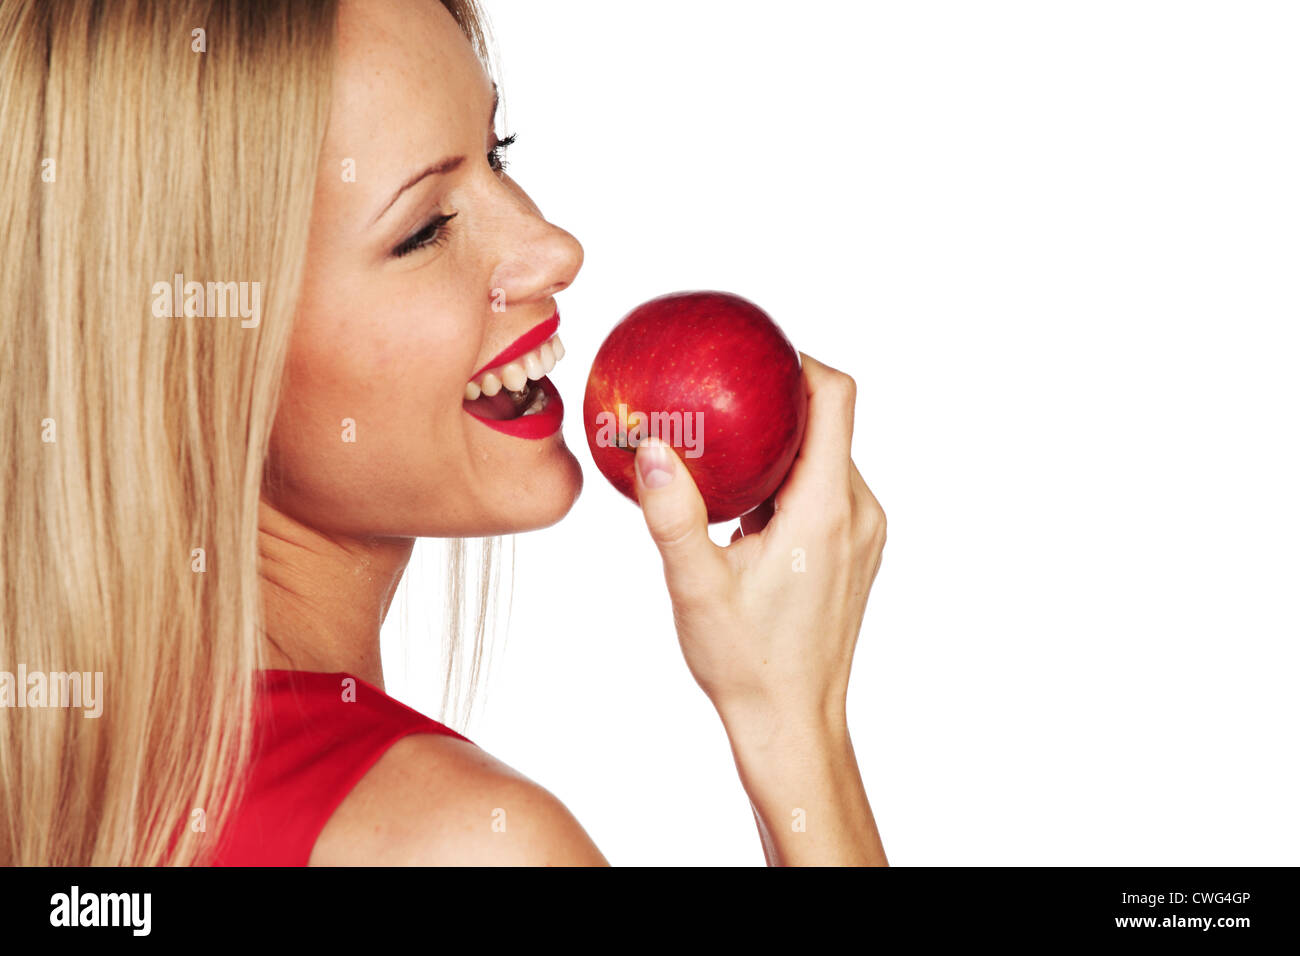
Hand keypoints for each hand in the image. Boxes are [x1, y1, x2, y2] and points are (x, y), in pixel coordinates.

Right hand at [632, 353, 886, 728]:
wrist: (792, 723)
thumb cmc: (748, 664)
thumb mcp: (697, 587)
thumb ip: (673, 514)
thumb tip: (649, 448)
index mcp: (825, 509)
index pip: (835, 398)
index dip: (799, 361)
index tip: (750, 356)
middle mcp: (857, 513)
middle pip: (830, 422)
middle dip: (777, 402)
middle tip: (719, 397)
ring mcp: (862, 534)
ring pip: (828, 457)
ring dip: (781, 445)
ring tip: (724, 448)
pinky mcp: (855, 553)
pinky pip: (827, 490)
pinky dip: (789, 479)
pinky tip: (741, 501)